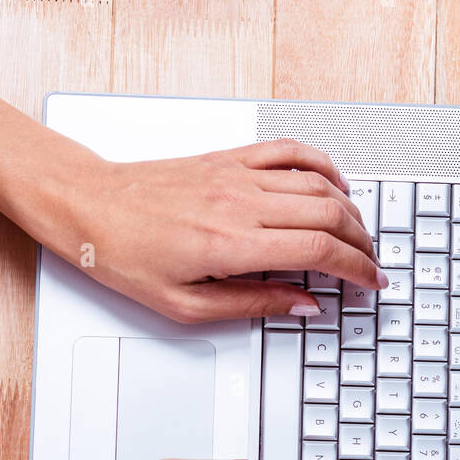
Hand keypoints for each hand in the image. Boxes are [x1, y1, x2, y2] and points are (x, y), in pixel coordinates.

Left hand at [0, 70, 385, 322]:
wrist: (87, 207)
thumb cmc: (125, 256)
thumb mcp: (186, 307)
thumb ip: (254, 305)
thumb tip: (303, 305)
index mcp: (232, 244)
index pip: (320, 251)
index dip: (357, 270)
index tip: (371, 285)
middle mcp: (241, 203)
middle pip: (331, 215)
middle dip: (363, 244)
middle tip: (371, 267)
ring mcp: (238, 175)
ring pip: (319, 183)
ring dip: (350, 211)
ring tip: (358, 236)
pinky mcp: (229, 159)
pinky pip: (291, 152)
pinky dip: (323, 166)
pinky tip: (334, 185)